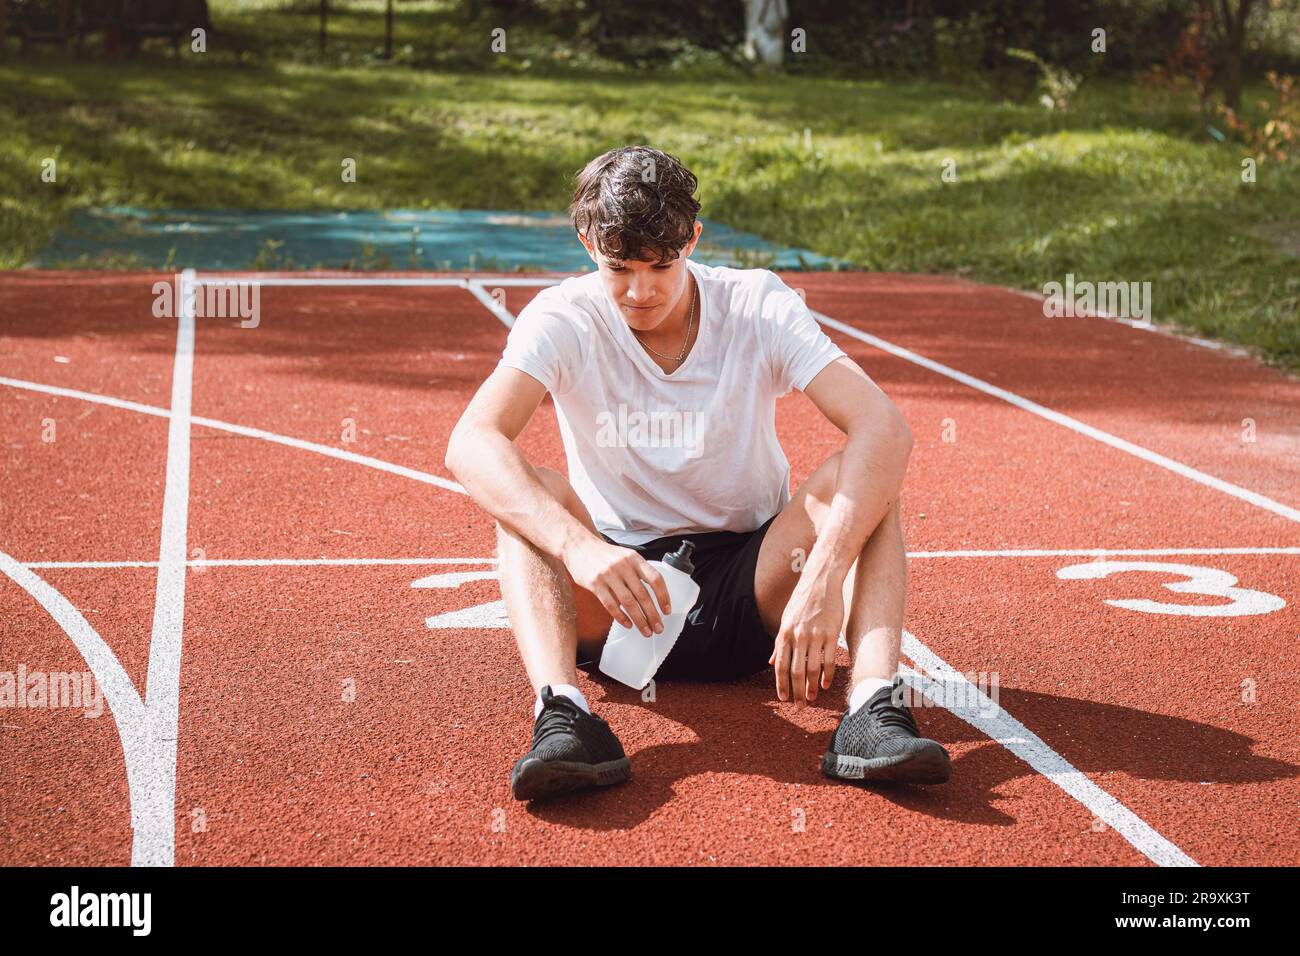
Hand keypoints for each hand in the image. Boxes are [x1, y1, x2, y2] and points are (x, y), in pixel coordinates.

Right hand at [565, 537, 670, 637]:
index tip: (666, 610)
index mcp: (634, 558)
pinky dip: (621, 617)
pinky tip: (627, 624)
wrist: (579, 546)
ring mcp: (608, 575)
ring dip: (639, 620)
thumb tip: (653, 596)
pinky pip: (611, 605)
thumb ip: (638, 572)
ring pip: (628, 603)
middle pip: (643, 595)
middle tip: (658, 627)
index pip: (655, 579)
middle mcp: (623, 566)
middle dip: (652, 615)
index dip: (663, 596)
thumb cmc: (604, 554)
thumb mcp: (625, 556)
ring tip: (646, 630)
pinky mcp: (595, 584)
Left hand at [768, 578, 842, 705]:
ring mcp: (815, 635)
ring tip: (812, 698)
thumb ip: (779, 643)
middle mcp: (798, 636)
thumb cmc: (802, 601)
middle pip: (795, 671)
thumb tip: (772, 662)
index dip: (781, 684)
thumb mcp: (785, 620)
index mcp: (784, 633)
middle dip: (796, 691)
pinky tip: (825, 684)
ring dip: (811, 687)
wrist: (821, 581)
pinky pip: (829, 660)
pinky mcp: (831, 634)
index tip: (784, 698)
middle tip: (800, 705)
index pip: (780, 666)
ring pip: (812, 669)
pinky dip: (827, 676)